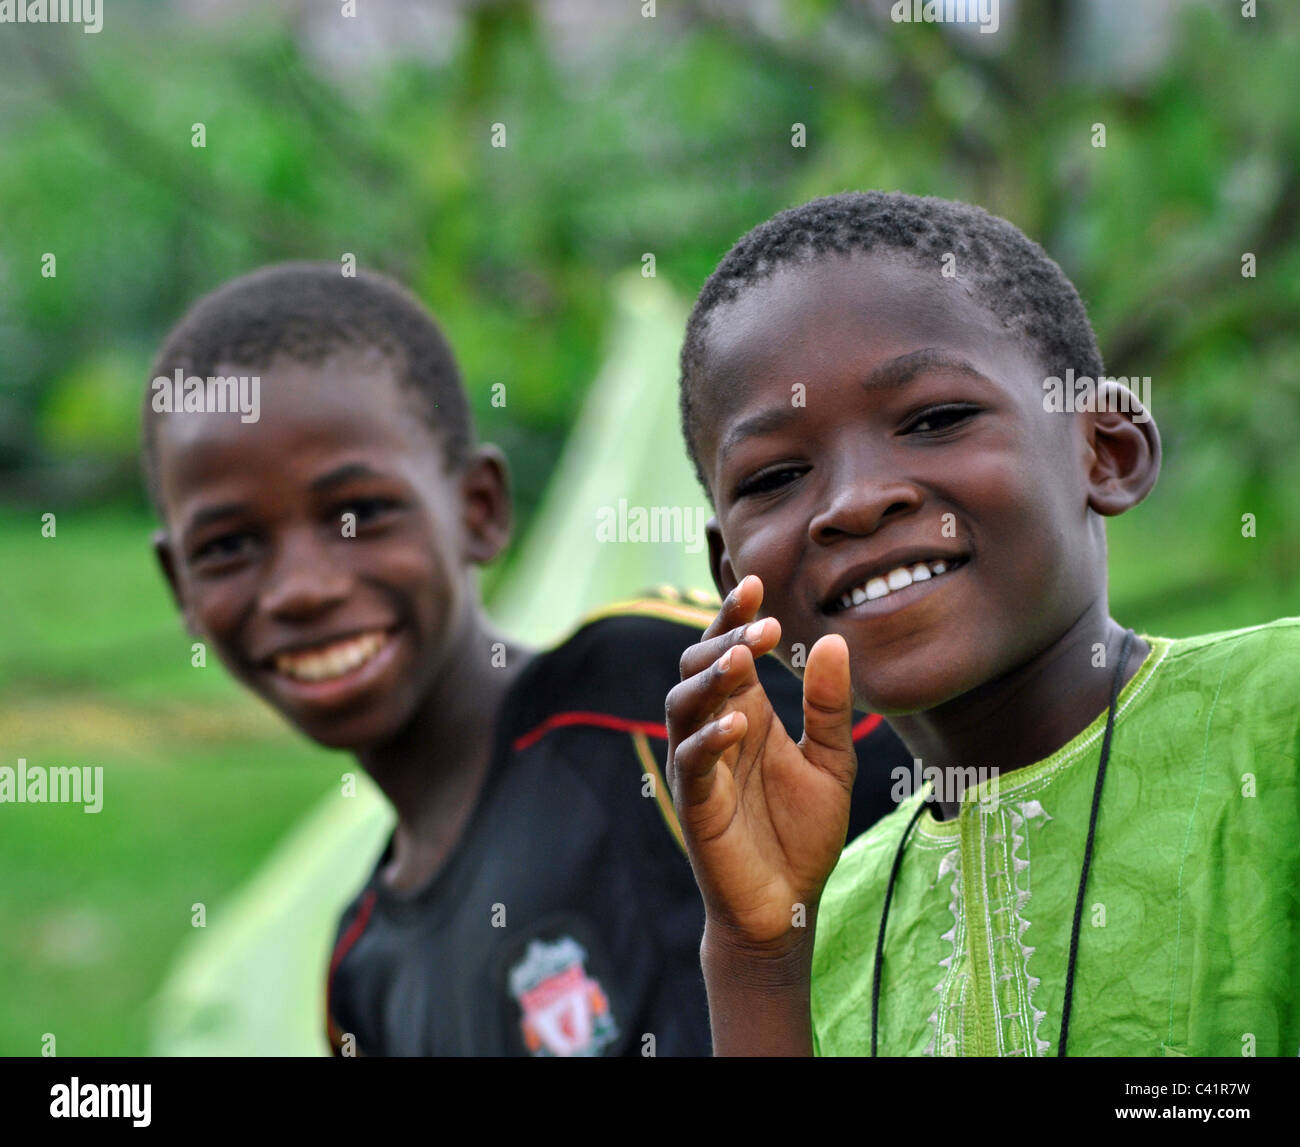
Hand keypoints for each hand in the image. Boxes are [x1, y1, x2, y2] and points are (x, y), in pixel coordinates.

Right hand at [665, 575, 856, 950]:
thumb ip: (829, 705)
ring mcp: (701, 765)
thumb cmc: (802, 833)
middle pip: (697, 665)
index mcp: (746, 712)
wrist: (787, 906)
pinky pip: (691, 761)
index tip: (757, 584)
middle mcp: (716, 729)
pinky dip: (708, 738)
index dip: (734, 616)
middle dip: (722, 638)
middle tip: (761, 625)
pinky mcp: (696, 803)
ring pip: (681, 703)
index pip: (728, 650)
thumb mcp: (832, 761)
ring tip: (742, 659)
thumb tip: (830, 639)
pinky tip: (738, 725)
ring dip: (709, 678)